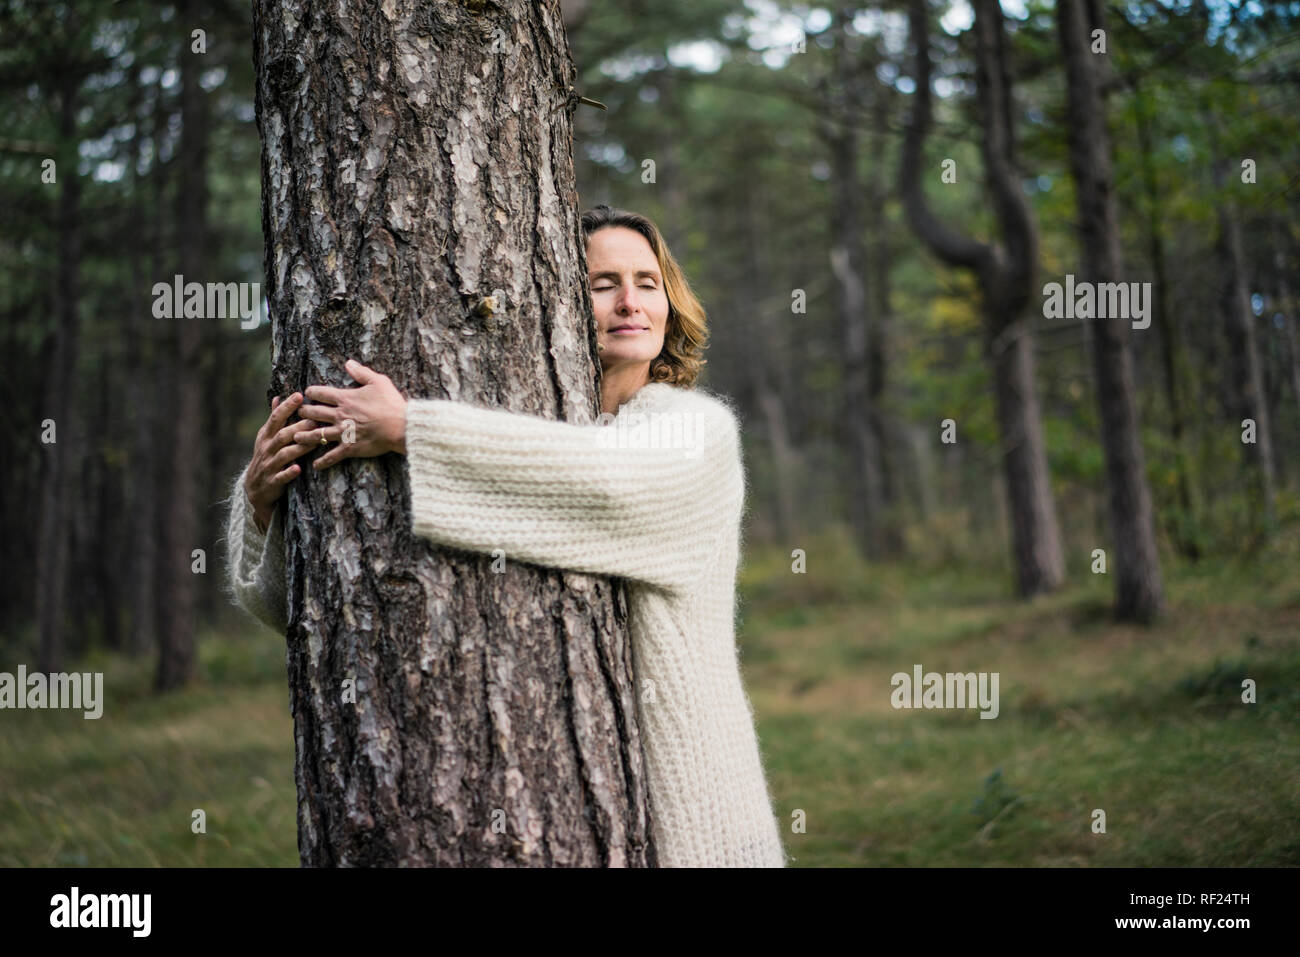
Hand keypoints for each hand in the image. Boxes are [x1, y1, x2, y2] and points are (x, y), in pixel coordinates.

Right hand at [244, 392, 319, 532]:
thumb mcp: (266, 437)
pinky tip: (298, 469)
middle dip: (298, 427)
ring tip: (314, 442)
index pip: (275, 418)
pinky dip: (289, 473)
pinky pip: (281, 477)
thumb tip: (277, 398)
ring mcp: (269, 465)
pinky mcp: (273, 481)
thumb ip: (274, 419)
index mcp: (266, 436)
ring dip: (299, 448)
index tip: (299, 395)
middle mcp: (266, 449)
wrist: (255, 488)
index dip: (286, 407)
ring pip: (284, 454)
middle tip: (314, 420)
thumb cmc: (266, 457)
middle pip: (282, 436)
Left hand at [296, 359, 407, 468]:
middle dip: (304, 413)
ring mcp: (343, 433)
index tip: (307, 393)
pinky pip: (332, 456)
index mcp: (345, 398)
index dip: (312, 392)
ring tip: (295, 437)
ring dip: (304, 436)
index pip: (321, 393)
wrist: (400, 426)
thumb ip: (361, 372)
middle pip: (314, 413)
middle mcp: (340, 415)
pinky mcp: (350, 448)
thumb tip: (348, 363)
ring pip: (317, 434)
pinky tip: (316, 465)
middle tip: (299, 414)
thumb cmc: (391, 403)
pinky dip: (323, 461)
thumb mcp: (378, 381)